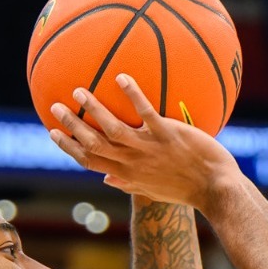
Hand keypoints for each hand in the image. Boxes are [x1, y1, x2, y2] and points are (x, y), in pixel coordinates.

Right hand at [47, 76, 240, 211]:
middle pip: (93, 143)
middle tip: (55, 107)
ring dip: (93, 109)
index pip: (89, 161)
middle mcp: (132, 162)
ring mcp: (149, 148)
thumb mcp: (153, 191)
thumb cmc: (186, 189)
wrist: (215, 189)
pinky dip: (132, 95)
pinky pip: (146, 111)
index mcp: (127, 174)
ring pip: (112, 128)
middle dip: (71, 126)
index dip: (69, 147)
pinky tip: (121, 77)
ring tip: (79, 90)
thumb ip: (128, 184)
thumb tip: (107, 180)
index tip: (52, 132)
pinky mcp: (167, 135)